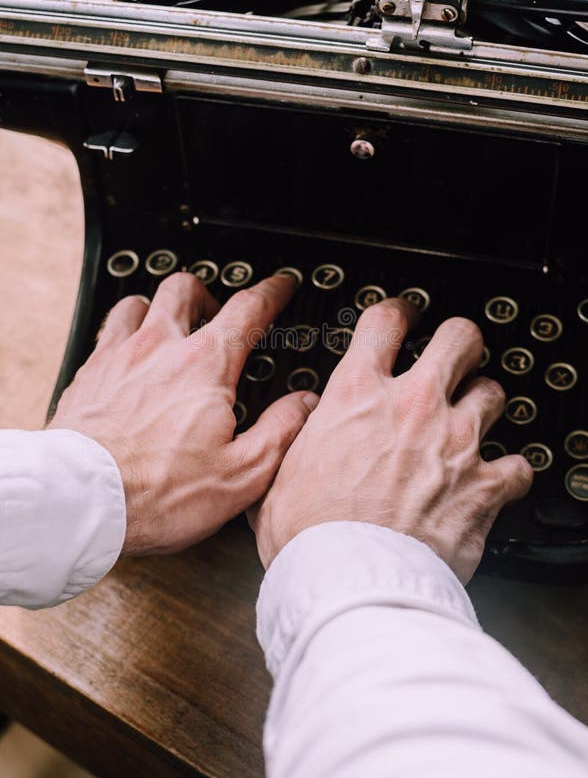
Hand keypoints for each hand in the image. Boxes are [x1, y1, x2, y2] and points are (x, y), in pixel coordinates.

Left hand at [49, 272, 317, 554]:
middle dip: (208, 294)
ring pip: (141, 302)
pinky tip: (129, 354)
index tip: (281, 286)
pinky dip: (125, 332)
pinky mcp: (88, 374)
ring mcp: (119, 357)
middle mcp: (160, 349)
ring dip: (161, 308)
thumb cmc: (158, 493)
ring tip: (171, 327)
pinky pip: (107, 331)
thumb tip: (304, 404)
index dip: (271, 292)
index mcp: (206, 365)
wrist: (81, 502)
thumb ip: (280, 430)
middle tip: (218, 312)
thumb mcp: (242, 473)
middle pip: (186, 290)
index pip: (248, 309)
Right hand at [250, 300, 532, 582]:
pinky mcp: (485, 485)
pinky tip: (498, 480)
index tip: (404, 316)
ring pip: (493, 393)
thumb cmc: (309, 536)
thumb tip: (299, 425)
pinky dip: (509, 472)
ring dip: (484, 403)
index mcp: (357, 396)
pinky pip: (518, 466)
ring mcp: (455, 442)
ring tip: (474, 419)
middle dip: (460, 343)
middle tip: (455, 355)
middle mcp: (412, 407)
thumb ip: (294, 440)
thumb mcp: (278, 475)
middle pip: (459, 340)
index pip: (385, 322)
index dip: (398, 312)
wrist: (350, 583)